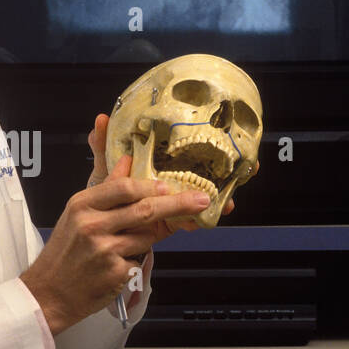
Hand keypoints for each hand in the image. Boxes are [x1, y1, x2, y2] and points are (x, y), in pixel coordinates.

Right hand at [20, 151, 209, 335]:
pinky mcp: (116, 273)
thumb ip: (107, 189)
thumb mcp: (77, 213)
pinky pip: (140, 260)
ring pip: (147, 236)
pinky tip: (118, 265)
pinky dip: (136, 260)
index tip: (170, 186)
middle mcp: (92, 225)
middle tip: (200, 200)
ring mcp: (104, 251)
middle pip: (145, 210)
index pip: (124, 188)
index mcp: (82, 205)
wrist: (48, 293)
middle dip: (178, 204)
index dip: (151, 186)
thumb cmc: (65, 251)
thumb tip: (127, 160)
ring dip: (149, 238)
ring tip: (126, 244)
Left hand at [88, 114, 259, 217]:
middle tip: (251, 167)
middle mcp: (170, 178)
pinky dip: (201, 221)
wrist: (96, 228)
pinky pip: (190, 220)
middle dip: (230, 168)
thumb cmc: (101, 193)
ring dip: (222, 197)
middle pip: (208, 170)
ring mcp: (172, 200)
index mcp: (159, 161)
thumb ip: (103, 148)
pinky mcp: (170, 222)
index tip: (234, 137)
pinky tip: (207, 219)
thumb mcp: (103, 168)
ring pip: (204, 195)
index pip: (191, 148)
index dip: (215, 142)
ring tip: (231, 201)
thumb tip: (101, 119)